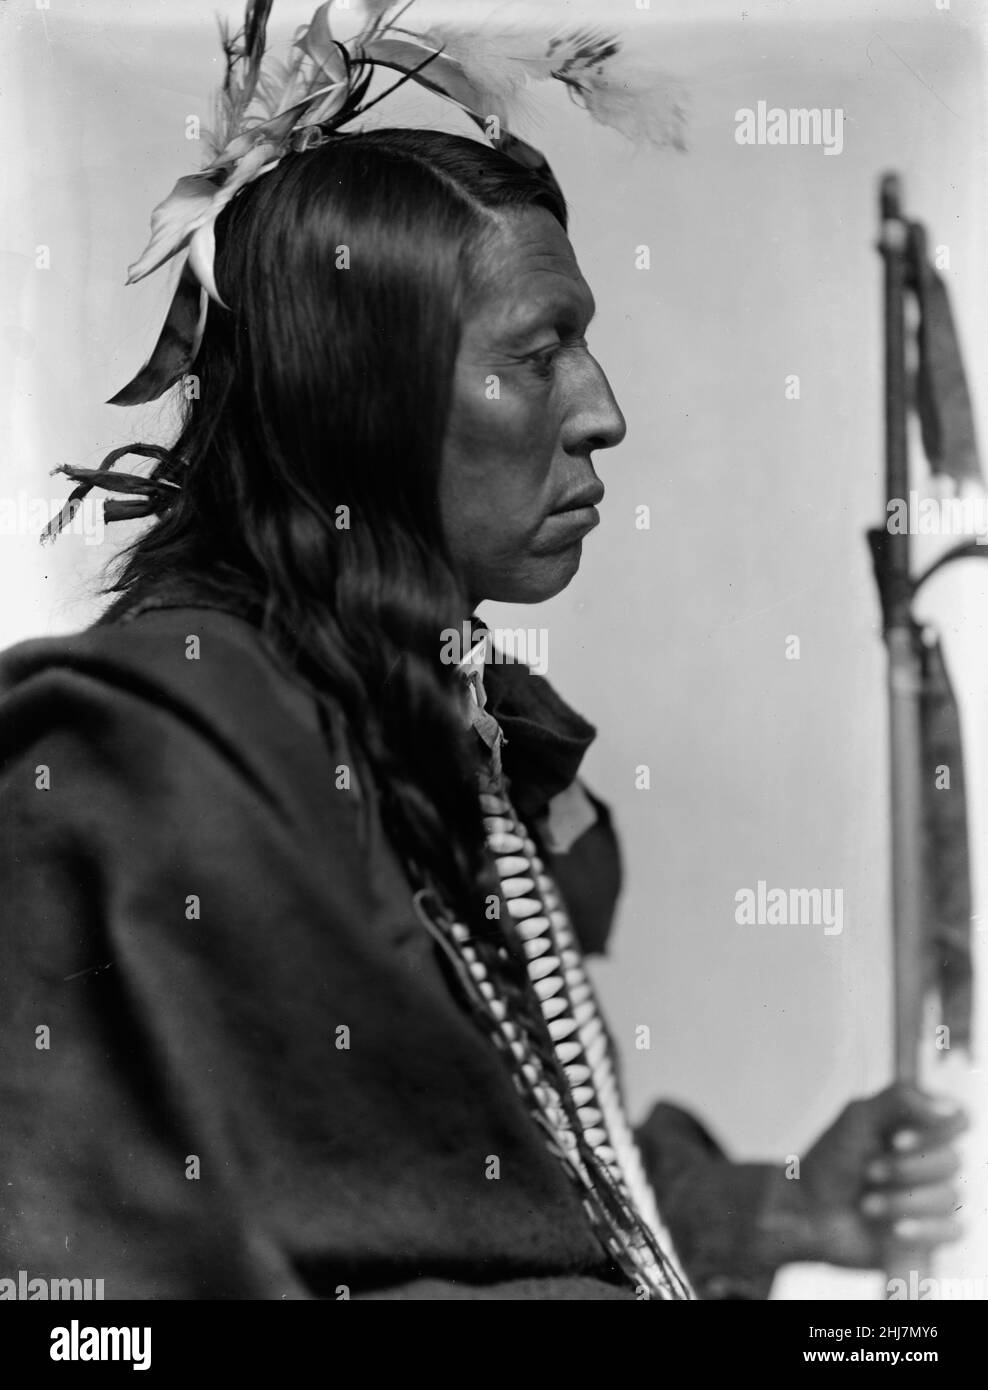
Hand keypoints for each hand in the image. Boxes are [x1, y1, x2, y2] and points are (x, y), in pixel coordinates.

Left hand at [783, 1082, 966, 1267]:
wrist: (808, 1211)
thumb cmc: (829, 1162)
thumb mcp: (858, 1117)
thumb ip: (902, 1100)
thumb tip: (949, 1107)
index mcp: (917, 1127)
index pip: (958, 1119)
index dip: (938, 1129)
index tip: (897, 1140)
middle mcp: (930, 1160)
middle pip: (953, 1160)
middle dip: (906, 1168)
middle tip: (869, 1172)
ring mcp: (932, 1197)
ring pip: (949, 1197)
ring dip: (902, 1200)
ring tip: (867, 1204)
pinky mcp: (932, 1233)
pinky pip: (952, 1231)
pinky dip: (925, 1229)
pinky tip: (897, 1230)